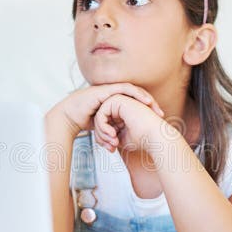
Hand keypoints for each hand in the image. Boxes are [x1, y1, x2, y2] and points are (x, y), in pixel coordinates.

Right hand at [48, 83, 163, 136]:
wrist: (70, 117)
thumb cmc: (85, 121)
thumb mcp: (105, 127)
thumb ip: (114, 130)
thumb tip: (121, 143)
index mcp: (116, 102)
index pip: (136, 103)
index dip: (148, 110)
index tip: (158, 120)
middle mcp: (114, 94)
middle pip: (138, 96)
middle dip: (150, 105)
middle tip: (161, 114)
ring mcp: (110, 90)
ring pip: (133, 91)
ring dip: (145, 98)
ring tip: (154, 106)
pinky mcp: (106, 89)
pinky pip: (124, 89)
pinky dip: (136, 94)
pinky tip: (144, 101)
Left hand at [92, 94, 165, 153]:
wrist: (154, 136)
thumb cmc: (142, 139)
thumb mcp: (121, 139)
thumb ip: (109, 136)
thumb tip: (99, 138)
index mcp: (122, 113)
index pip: (105, 125)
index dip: (104, 139)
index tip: (111, 150)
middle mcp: (120, 105)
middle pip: (100, 121)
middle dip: (101, 137)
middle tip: (110, 148)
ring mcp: (119, 101)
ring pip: (99, 117)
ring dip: (102, 133)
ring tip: (112, 142)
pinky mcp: (118, 99)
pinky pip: (101, 113)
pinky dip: (103, 126)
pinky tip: (112, 134)